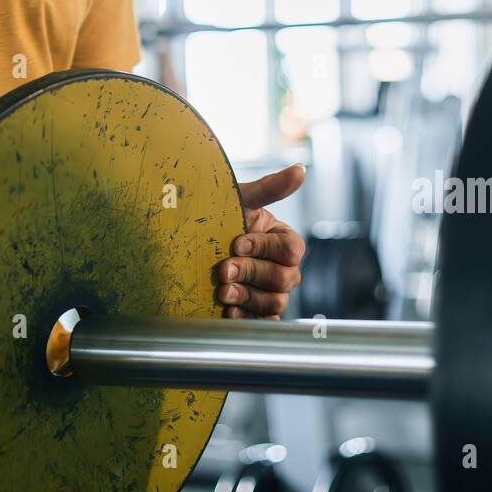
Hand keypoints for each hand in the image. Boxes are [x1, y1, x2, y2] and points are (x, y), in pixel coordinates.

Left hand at [216, 165, 306, 319]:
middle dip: (250, 273)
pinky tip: (227, 312)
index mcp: (284, 240)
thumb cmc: (219, 216)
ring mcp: (270, 293)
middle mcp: (283, 268)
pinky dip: (246, 318)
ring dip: (247, 297)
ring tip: (222, 293)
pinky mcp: (255, 313)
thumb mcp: (240, 200)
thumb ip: (269, 188)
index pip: (290, 250)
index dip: (264, 248)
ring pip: (274, 303)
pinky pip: (262, 322)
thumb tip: (301, 169)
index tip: (236, 243)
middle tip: (223, 270)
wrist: (190, 241)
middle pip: (283, 279)